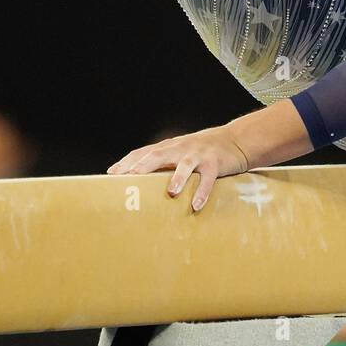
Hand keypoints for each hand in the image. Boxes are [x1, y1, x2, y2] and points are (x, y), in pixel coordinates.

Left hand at [107, 127, 249, 210]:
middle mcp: (180, 148)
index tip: (111, 175)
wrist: (234, 140)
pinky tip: (196, 205)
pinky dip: (202, 192)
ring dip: (177, 178)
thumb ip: (162, 163)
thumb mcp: (179, 153)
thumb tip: (138, 181)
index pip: (143, 152)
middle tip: (129, 178)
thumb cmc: (200, 151)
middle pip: (158, 155)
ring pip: (185, 165)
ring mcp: (198, 155)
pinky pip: (208, 179)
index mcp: (169, 147)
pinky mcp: (215, 163)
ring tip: (170, 192)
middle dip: (142, 166)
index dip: (127, 162)